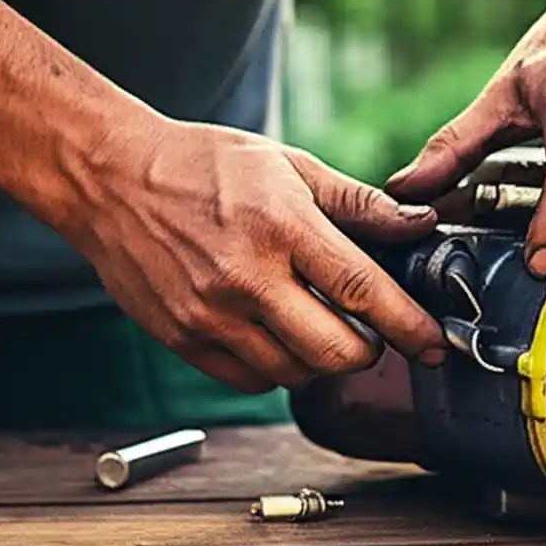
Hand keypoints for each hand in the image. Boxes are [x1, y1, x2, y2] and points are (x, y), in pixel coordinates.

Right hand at [57, 120, 446, 393]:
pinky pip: (253, 380)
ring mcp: (210, 315)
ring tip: (317, 320)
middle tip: (374, 330)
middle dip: (372, 349)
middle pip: (336, 350)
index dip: (409, 325)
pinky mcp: (183, 340)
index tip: (436, 345)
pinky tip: (275, 331)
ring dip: (323, 359)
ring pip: (297, 373)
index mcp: (281, 226)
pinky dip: (278, 366)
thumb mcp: (290, 165)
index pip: (362, 290)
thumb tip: (420, 223)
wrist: (109, 178)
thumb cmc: (206, 165)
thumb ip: (359, 203)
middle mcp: (246, 278)